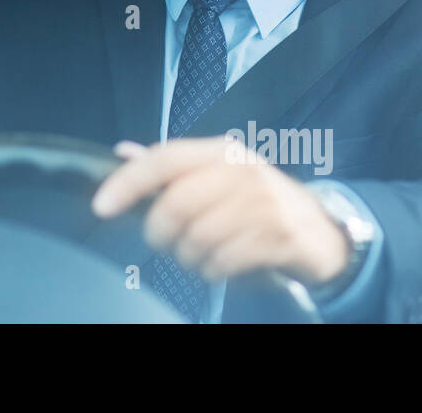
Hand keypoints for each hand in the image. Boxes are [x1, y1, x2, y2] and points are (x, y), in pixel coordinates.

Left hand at [90, 138, 349, 284]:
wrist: (320, 229)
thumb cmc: (256, 200)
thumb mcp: (216, 174)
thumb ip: (170, 166)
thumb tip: (122, 152)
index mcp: (220, 151)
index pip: (164, 159)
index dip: (128, 182)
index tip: (101, 206)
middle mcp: (242, 170)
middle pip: (177, 203)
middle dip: (159, 232)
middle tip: (163, 242)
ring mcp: (264, 202)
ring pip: (199, 237)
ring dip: (188, 257)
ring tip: (196, 256)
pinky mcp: (280, 236)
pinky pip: (225, 261)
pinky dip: (213, 270)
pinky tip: (218, 266)